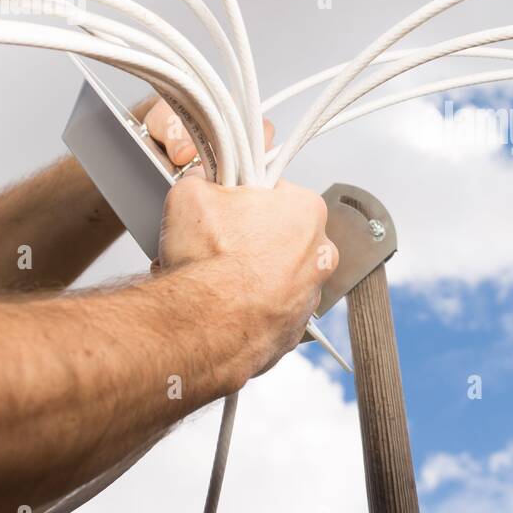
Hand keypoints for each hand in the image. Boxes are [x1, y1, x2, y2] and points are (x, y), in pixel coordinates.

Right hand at [144, 93, 336, 382]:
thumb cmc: (206, 259)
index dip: (248, 201)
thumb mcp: (191, 193)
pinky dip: (252, 312)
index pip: (279, 195)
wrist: (200, 327)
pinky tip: (224, 308)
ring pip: (279, 279)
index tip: (228, 211)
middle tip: (219, 247)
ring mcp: (310, 299)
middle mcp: (321, 256)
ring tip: (216, 282)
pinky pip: (271, 314)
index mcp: (307, 211)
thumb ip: (206, 179)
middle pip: (283, 238)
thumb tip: (204, 179)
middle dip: (254, 241)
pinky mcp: (293, 334)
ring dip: (253, 278)